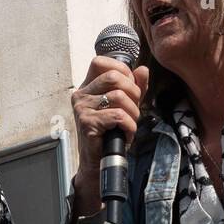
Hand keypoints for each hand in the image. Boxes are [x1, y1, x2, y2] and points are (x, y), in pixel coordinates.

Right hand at [70, 58, 148, 217]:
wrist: (99, 161)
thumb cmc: (110, 133)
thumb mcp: (125, 106)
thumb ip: (134, 87)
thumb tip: (143, 70)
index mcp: (87, 87)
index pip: (101, 62)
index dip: (122, 70)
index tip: (130, 87)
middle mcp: (80, 95)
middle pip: (114, 76)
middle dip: (132, 93)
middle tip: (133, 110)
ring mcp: (82, 109)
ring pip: (119, 96)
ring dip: (132, 113)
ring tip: (128, 125)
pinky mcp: (88, 123)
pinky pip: (118, 116)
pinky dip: (129, 126)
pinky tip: (125, 134)